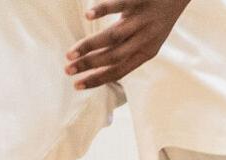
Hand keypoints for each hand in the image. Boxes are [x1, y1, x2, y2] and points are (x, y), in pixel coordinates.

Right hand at [64, 0, 191, 89]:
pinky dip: (102, 10)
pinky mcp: (139, 0)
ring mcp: (142, 19)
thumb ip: (128, 50)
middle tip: (68, 69)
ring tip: (71, 53)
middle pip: (113, 57)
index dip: (98, 79)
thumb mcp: (149, 39)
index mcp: (147, 52)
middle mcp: (145, 38)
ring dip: (90, 46)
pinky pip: (118, 5)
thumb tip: (100, 63)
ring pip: (113, 37)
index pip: (119, 71)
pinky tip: (88, 15)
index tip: (77, 85)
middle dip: (89, 65)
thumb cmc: (158, 17)